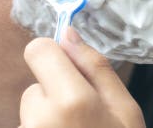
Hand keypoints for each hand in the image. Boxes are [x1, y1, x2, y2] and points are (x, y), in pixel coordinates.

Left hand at [19, 28, 144, 127]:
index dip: (55, 55)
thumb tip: (69, 34)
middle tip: (81, 117)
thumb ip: (96, 67)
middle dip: (55, 95)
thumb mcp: (124, 109)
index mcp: (71, 100)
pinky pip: (28, 126)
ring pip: (32, 110)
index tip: (69, 71)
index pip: (39, 50)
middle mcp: (39, 118)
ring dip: (48, 117)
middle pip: (36, 84)